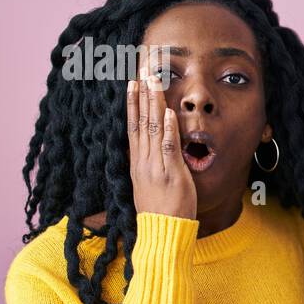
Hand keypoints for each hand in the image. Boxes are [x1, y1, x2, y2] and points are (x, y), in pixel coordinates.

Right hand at [126, 76, 196, 220]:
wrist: (161, 233)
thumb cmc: (158, 211)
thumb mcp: (147, 184)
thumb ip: (148, 163)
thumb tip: (149, 147)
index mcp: (137, 162)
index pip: (132, 126)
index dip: (132, 103)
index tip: (132, 82)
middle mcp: (143, 160)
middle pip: (140, 121)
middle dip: (141, 94)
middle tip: (142, 71)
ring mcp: (156, 166)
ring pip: (152, 129)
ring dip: (153, 104)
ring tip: (153, 81)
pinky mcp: (171, 174)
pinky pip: (169, 148)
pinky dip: (169, 129)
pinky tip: (169, 113)